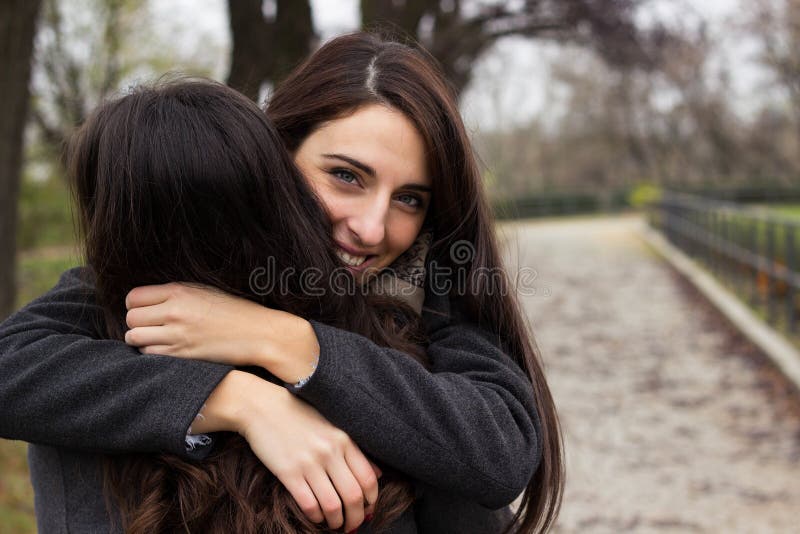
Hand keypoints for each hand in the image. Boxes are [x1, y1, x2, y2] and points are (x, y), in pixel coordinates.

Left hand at [124, 283, 319, 382]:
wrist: (259, 333)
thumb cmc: (234, 311)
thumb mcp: (205, 291)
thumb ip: (175, 294)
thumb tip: (146, 301)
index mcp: (179, 291)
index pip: (133, 297)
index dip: (135, 305)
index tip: (145, 311)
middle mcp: (175, 312)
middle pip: (131, 318)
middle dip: (136, 323)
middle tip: (149, 326)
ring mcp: (177, 335)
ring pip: (135, 338)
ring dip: (141, 339)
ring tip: (154, 339)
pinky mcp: (182, 355)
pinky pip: (149, 354)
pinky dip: (152, 353)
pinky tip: (166, 349)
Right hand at [222, 373, 380, 531]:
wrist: (261, 407)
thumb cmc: (298, 415)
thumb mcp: (332, 426)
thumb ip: (354, 449)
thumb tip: (378, 474)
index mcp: (344, 439)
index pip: (368, 478)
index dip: (372, 500)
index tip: (368, 509)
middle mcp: (330, 451)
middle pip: (354, 496)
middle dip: (356, 517)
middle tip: (353, 525)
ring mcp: (309, 462)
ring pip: (332, 505)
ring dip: (337, 522)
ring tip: (335, 525)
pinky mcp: (288, 472)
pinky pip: (308, 504)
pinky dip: (316, 517)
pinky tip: (316, 517)